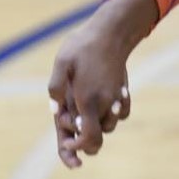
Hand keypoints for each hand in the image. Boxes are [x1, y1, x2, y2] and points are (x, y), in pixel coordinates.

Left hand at [47, 0, 158, 167]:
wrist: (111, 31)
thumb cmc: (83, 46)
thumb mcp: (62, 62)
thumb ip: (56, 88)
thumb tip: (55, 110)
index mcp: (88, 100)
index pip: (88, 138)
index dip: (77, 147)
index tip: (67, 142)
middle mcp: (105, 103)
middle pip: (98, 139)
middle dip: (84, 140)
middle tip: (71, 123)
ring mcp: (116, 98)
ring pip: (109, 127)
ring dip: (96, 126)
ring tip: (82, 109)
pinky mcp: (123, 91)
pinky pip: (120, 114)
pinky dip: (110, 116)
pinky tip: (99, 104)